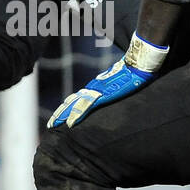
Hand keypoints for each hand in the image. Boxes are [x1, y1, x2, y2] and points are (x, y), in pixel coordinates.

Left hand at [47, 33, 168, 127]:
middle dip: (60, 113)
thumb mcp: (122, 81)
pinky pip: (86, 107)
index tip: (60, 116)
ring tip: (53, 125)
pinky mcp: (102, 95)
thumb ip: (116, 86)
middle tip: (50, 125)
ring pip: (74, 105)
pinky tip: (70, 124)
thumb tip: (119, 90)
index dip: (68, 107)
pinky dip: (77, 115)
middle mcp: (93, 87)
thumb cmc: (133, 70)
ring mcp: (96, 91)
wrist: (138, 63)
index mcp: (97, 85)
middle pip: (72, 102)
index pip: (78, 98)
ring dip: (63, 115)